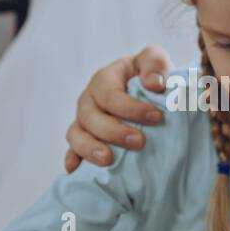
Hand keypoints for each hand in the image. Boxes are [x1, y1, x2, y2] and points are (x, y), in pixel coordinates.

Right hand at [63, 47, 173, 172]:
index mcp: (106, 78)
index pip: (110, 94)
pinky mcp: (83, 138)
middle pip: (91, 116)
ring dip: (90, 148)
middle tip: (140, 142)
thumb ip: (155, 64)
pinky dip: (73, 159)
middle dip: (114, 131)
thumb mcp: (155, 60)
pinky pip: (72, 150)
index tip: (157, 117)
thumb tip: (153, 84)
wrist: (147, 92)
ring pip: (77, 134)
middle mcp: (90, 99)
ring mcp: (83, 120)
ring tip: (108, 160)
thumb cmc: (150, 76)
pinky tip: (76, 170)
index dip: (131, 107)